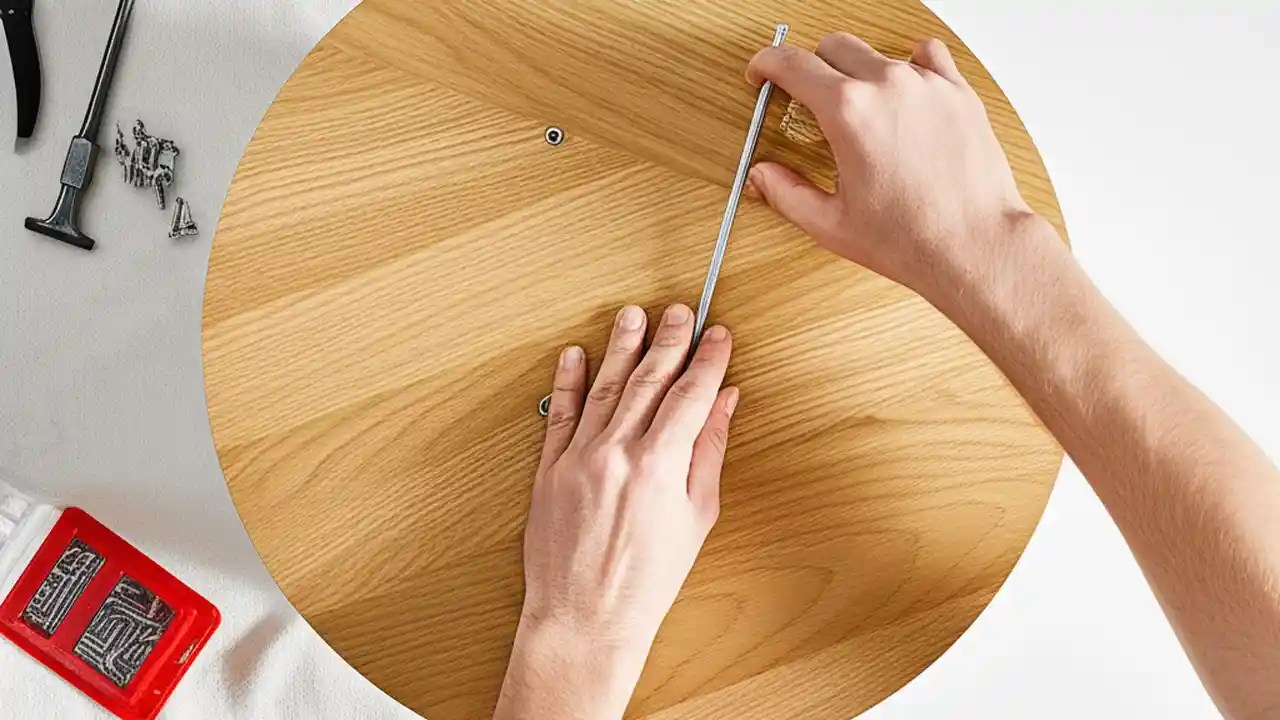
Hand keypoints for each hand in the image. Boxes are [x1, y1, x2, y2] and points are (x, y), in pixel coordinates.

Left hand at [495, 304, 737, 719]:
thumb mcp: (695, 517)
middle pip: (648, 381)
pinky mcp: (548, 469)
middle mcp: (616, 453)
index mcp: (659, 466)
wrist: (585, 619)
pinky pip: (559, 414)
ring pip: (604, 387)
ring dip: (621, 348)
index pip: (690, 395)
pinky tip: (575, 353)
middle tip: (682, 311)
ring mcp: (577, 458)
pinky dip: (566, 381)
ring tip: (634, 315)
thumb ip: (708, 452)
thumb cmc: (647, 580)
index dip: (707, 360)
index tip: (719, 334)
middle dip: (669, 341)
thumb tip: (724, 403)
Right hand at [745, 34, 1042, 301]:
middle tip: (806, 97)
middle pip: (833, 47)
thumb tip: (762, 176)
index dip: (766, 65)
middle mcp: (889, 85)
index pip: (793, 64)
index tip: (762, 73)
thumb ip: (786, 193)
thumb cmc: (911, 238)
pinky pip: (927, 56)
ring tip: (859, 109)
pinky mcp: (959, 92)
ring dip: (857, 71)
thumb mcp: (831, 223)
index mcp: (849, 112)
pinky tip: (902, 95)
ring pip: (877, 52)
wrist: (974, 245)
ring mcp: (928, 84)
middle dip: (811, 67)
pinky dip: (907, 67)